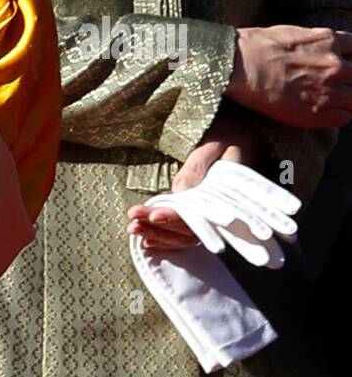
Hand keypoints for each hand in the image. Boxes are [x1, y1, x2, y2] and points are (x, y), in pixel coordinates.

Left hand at [126, 116, 265, 250]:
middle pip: (188, 230)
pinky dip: (167, 238)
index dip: (175, 218)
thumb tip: (178, 192)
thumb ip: (197, 166)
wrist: (243, 137)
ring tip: (133, 228)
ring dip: (158, 235)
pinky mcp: (202, 214)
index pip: (198, 215)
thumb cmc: (229, 137)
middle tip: (132, 221)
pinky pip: (186, 233)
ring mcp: (211, 215)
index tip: (154, 215)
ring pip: (185, 235)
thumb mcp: (214, 144)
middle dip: (158, 227)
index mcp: (225, 195)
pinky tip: (148, 239)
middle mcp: (219, 211)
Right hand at [226, 25, 351, 127]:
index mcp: (330, 41)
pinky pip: (345, 117)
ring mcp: (330, 90)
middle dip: (349, 78)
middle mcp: (336, 65)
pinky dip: (340, 114)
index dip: (350, 57)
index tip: (344, 61)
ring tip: (332, 98)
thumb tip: (325, 47)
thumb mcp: (294, 32)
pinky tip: (326, 110)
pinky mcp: (319, 113)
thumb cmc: (258, 45)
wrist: (240, 66)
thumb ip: (318, 41)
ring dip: (347, 98)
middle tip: (334, 81)